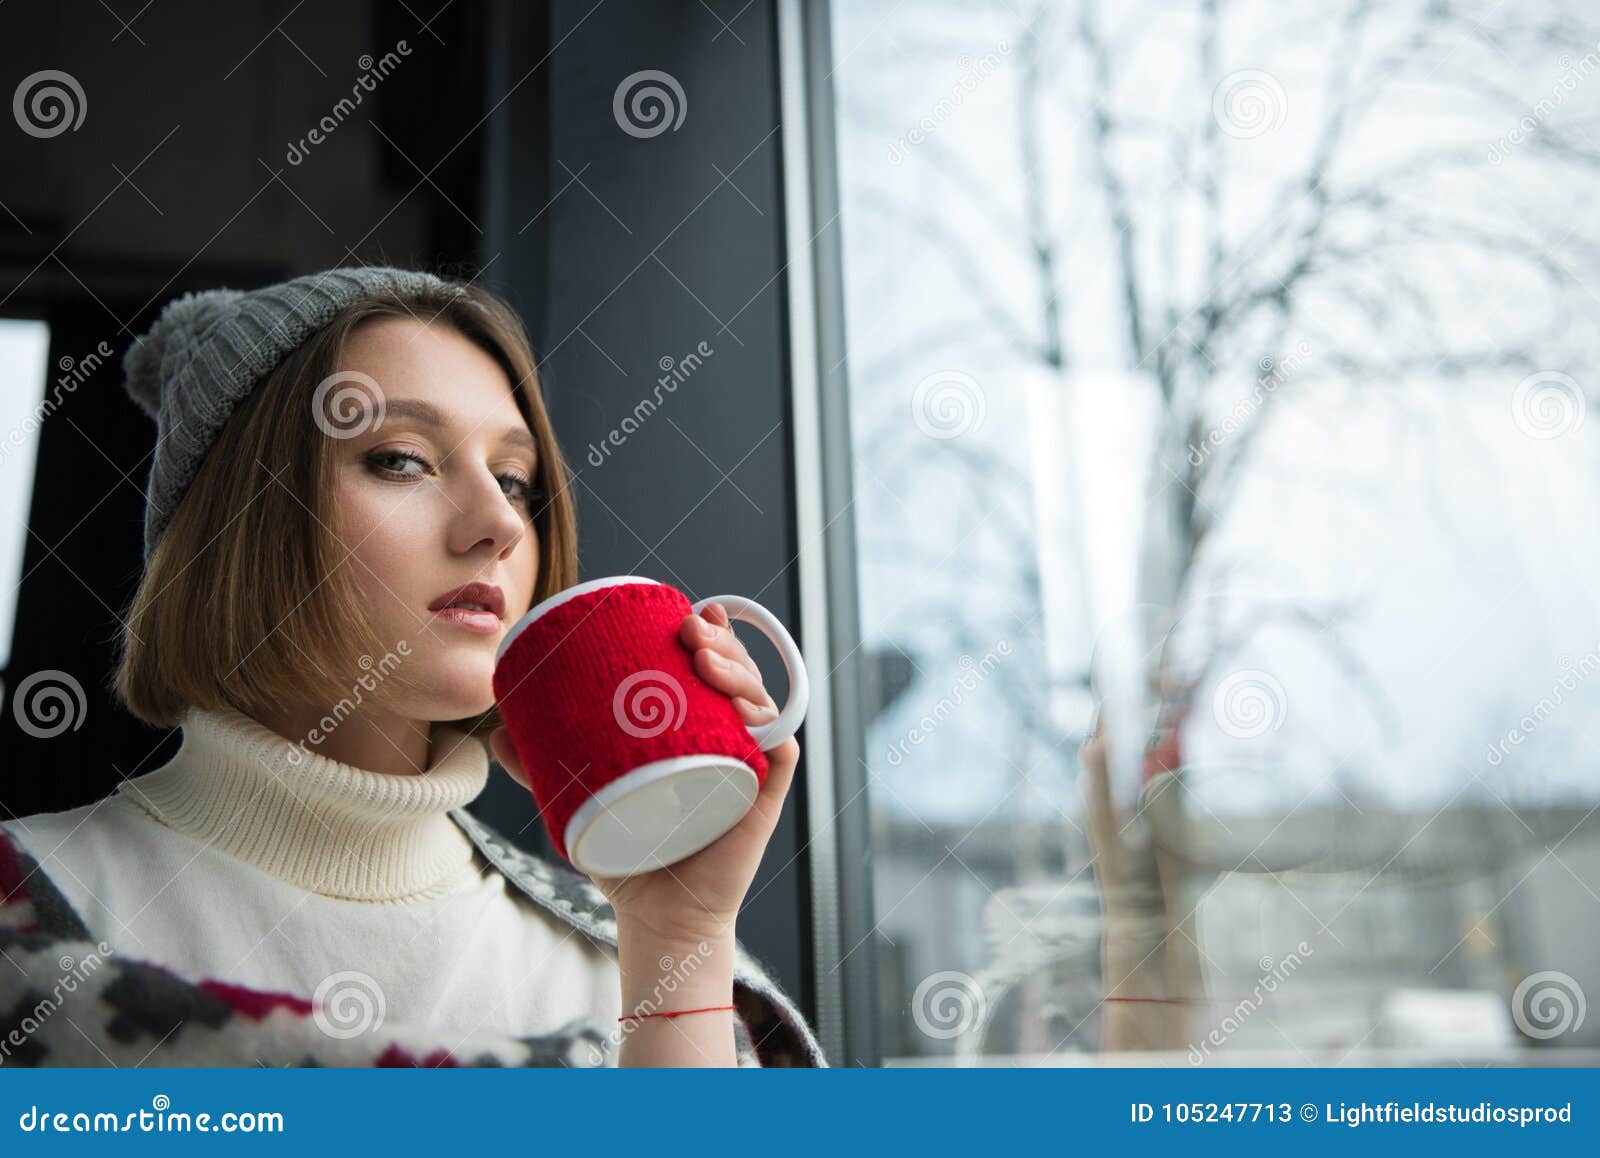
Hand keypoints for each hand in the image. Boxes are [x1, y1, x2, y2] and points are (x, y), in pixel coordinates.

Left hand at [490, 601, 799, 941]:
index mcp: (697, 728)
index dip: (708, 632)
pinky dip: (772, 721)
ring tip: (705, 658)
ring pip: (762, 699)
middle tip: (687, 631)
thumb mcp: (579, 800)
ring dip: (741, 668)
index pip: (711, 666)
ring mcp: (752, 763)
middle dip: (721, 639)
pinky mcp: (766, 793)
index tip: (684, 611)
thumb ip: (538, 766)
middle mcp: (731, 738)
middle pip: (739, 671)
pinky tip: (747, 709)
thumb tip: (499, 731)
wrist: (656, 916)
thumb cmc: (627, 854)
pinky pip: (783, 746)